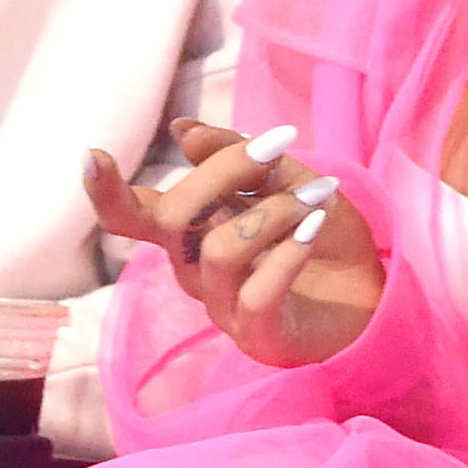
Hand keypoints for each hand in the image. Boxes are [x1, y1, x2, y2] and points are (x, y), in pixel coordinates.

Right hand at [87, 121, 384, 367]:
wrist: (374, 296)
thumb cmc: (322, 237)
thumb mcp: (288, 182)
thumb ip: (238, 159)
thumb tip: (182, 130)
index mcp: (193, 233)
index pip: (133, 216)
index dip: (106, 193)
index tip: (93, 154)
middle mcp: (196, 272)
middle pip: (175, 217)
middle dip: (225, 169)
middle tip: (279, 145)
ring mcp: (225, 309)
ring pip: (219, 251)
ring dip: (273, 210)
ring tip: (318, 197)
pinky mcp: (261, 337)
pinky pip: (257, 295)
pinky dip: (288, 254)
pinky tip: (315, 229)